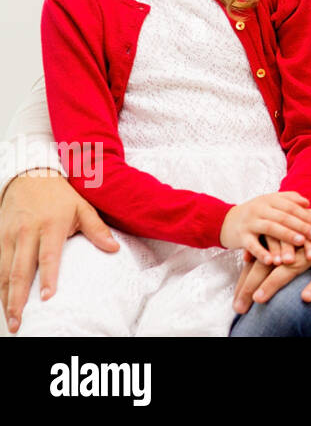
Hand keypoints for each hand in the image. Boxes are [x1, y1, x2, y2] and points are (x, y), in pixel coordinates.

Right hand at [0, 170, 118, 332]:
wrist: (31, 174)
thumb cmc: (61, 195)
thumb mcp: (83, 207)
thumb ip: (97, 229)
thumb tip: (114, 249)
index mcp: (51, 225)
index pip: (48, 256)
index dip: (48, 277)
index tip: (47, 298)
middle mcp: (27, 232)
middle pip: (20, 270)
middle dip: (17, 298)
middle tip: (19, 321)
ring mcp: (9, 235)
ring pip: (3, 270)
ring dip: (4, 296)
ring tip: (10, 317)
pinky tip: (1, 298)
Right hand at [219, 191, 310, 265]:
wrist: (225, 221)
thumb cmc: (255, 214)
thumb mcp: (270, 203)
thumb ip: (288, 200)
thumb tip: (307, 202)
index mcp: (270, 199)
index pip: (292, 206)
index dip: (306, 215)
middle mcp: (260, 208)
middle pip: (284, 216)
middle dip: (302, 226)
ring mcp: (250, 222)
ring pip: (270, 228)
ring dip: (286, 236)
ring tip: (300, 243)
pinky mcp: (240, 236)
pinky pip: (252, 245)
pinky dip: (262, 253)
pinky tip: (273, 262)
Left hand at [233, 221, 310, 312]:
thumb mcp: (302, 253)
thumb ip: (282, 261)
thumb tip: (256, 275)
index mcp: (290, 243)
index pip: (263, 260)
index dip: (247, 280)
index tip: (236, 302)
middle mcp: (301, 244)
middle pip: (271, 262)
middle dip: (252, 284)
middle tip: (240, 306)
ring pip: (293, 266)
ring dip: (274, 282)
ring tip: (260, 297)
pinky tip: (305, 297)